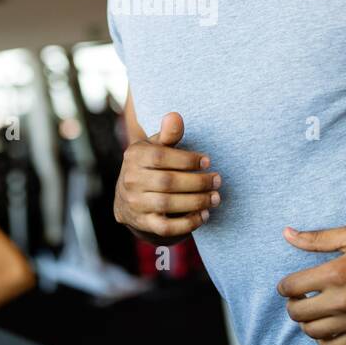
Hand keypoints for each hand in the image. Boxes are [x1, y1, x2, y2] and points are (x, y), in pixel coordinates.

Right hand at [113, 112, 221, 239]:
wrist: (128, 198)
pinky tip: (204, 215)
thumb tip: (175, 116)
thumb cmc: (150, 166)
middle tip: (217, 180)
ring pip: (168, 204)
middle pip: (167, 182)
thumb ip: (168, 134)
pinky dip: (187, 223)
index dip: (187, 159)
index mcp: (134, 156)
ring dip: (197, 202)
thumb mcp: (155, 146)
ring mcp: (135, 203)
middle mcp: (130, 180)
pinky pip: (165, 227)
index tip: (207, 161)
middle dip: (197, 182)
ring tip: (215, 197)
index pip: (161, 157)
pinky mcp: (142, 223)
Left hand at [278, 223, 345, 344]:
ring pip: (312, 332)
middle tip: (301, 298)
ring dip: (307, 322)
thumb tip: (287, 234)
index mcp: (336, 272)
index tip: (290, 285)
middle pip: (297, 313)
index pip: (291, 287)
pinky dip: (323, 341)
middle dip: (293, 304)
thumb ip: (318, 238)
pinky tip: (329, 327)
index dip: (285, 286)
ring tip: (315, 311)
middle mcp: (343, 300)